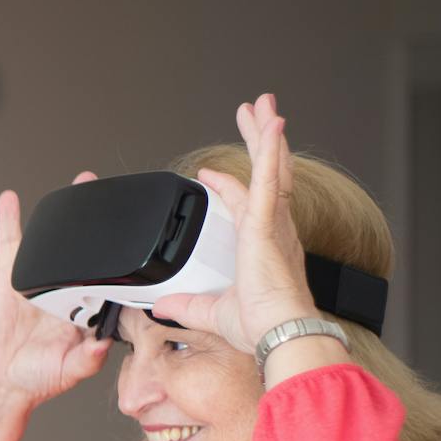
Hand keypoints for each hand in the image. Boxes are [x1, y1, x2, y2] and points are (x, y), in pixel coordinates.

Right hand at [0, 172, 113, 440]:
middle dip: (100, 221)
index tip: (138, 238)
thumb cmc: (36, 377)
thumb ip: (87, 361)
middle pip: (87, 249)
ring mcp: (39, 281)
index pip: (110, 278)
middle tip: (114, 194)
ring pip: (54, 241)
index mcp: (86, 309)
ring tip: (81, 185)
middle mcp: (66, 290)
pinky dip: (7, 220)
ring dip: (65, 213)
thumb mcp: (69, 372)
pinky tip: (9, 200)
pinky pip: (9, 245)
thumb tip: (102, 345)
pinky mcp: (9, 278)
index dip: (124, 258)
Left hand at [150, 93, 318, 353]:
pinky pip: (268, 181)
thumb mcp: (213, 312)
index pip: (245, 204)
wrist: (277, 335)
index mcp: (263, 246)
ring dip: (265, 134)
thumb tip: (163, 305)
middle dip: (259, 141)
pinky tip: (272, 126)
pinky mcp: (267, 225)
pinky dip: (270, 152)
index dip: (229, 185)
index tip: (209, 174)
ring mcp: (273, 224)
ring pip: (271, 167)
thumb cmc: (260, 327)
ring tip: (262, 105)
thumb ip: (187, 304)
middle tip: (254, 113)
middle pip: (266, 173)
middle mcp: (274, 230)